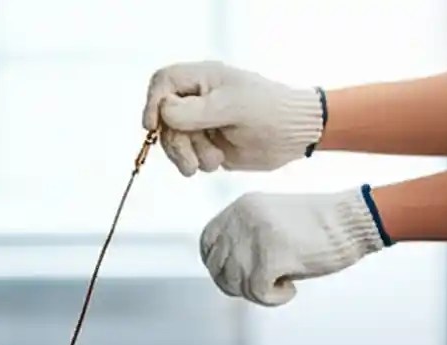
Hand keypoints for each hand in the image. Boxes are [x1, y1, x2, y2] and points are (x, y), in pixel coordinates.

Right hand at [142, 61, 325, 175]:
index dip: (152, 102)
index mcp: (203, 79)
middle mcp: (196, 99)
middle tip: (191, 161)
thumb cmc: (270, 111)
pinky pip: (184, 155)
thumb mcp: (233, 107)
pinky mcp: (204, 143)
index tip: (152, 126)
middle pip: (162, 118)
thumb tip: (164, 111)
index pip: (163, 83)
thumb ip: (196, 110)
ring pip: (172, 140)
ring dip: (187, 156)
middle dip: (175, 142)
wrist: (294, 136)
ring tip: (213, 161)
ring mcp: (199, 122)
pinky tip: (217, 161)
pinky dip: (196, 163)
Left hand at [200, 187, 389, 305]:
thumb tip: (224, 273)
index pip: (208, 242)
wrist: (353, 221)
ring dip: (258, 293)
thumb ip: (244, 239)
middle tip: (265, 285)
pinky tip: (291, 289)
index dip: (218, 266)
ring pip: (236, 283)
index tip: (238, 276)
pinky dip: (273, 299)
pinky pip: (257, 293)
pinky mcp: (272, 255)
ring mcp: (255, 236)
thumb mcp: (270, 222)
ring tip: (282, 284)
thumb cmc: (319, 227)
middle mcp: (242, 219)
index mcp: (240, 207)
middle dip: (238, 285)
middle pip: (219, 268)